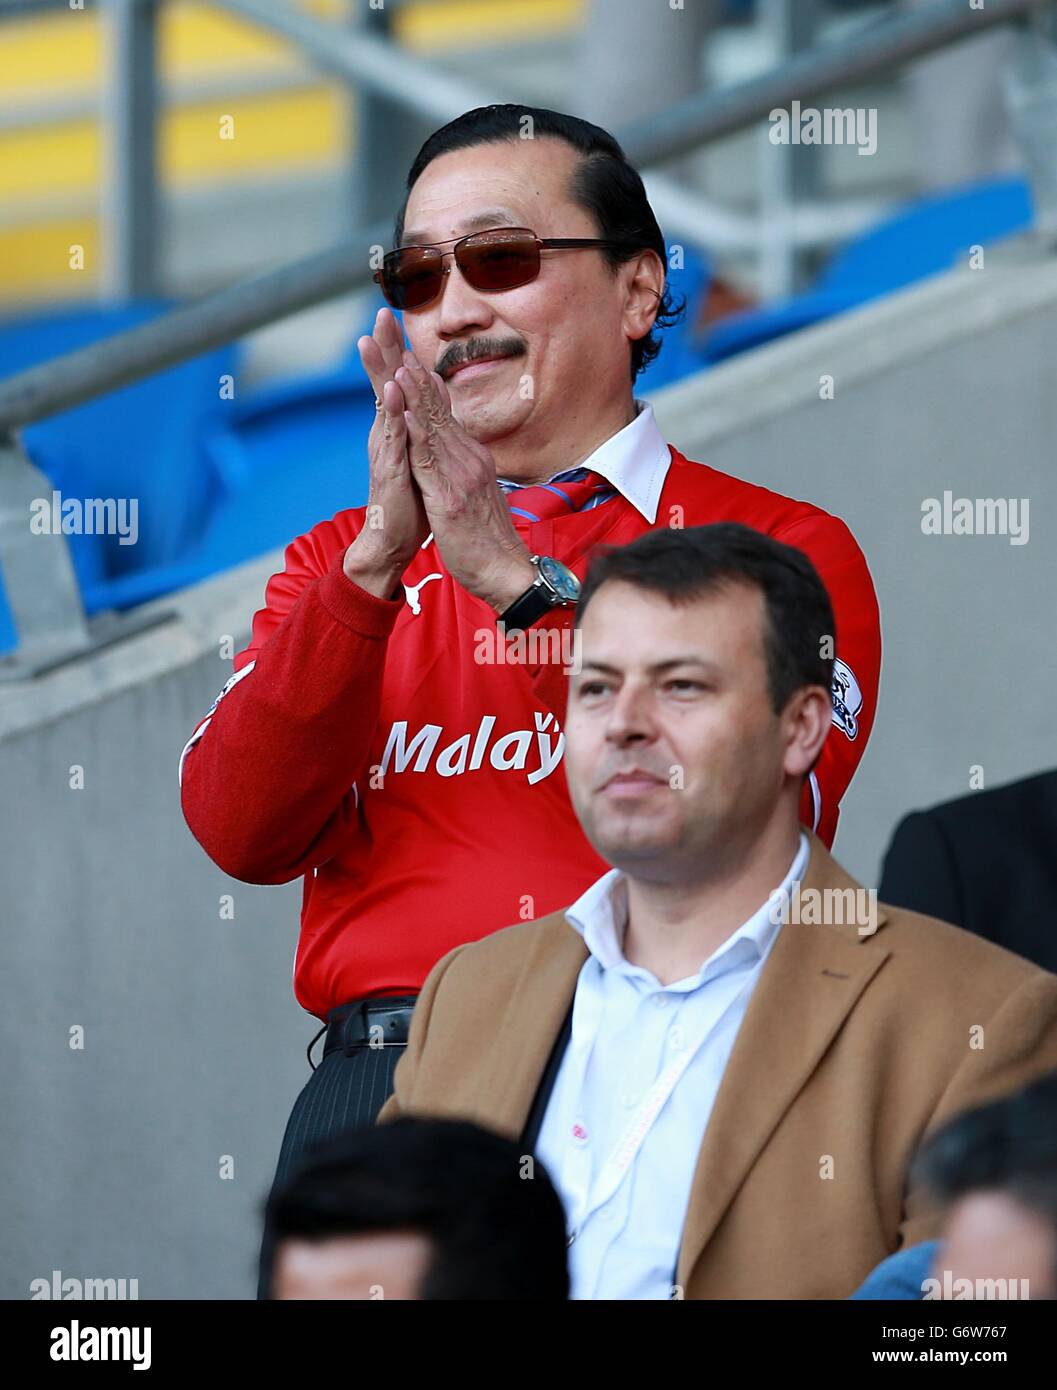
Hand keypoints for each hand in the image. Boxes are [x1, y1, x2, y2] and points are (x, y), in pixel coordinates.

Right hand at [346, 309, 428, 595]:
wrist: (392, 543)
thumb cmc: (409, 504)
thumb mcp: (421, 461)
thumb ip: (423, 433)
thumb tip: (427, 407)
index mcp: (398, 431)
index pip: (399, 384)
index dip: (399, 352)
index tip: (397, 317)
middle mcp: (388, 436)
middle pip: (386, 383)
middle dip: (385, 348)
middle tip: (382, 312)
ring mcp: (387, 452)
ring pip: (383, 404)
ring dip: (379, 370)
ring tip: (373, 339)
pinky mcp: (391, 471)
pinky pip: (392, 437)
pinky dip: (391, 411)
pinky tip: (390, 389)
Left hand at [395, 348, 535, 611]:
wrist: (505, 572)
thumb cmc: (488, 541)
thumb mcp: (476, 497)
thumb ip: (466, 472)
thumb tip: (459, 457)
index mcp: (473, 460)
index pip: (445, 416)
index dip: (426, 387)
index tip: (408, 358)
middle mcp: (469, 459)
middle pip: (438, 411)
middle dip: (416, 376)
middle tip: (397, 344)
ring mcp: (461, 476)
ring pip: (434, 427)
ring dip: (415, 395)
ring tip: (397, 364)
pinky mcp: (450, 497)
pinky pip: (430, 459)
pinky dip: (417, 432)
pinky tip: (405, 412)